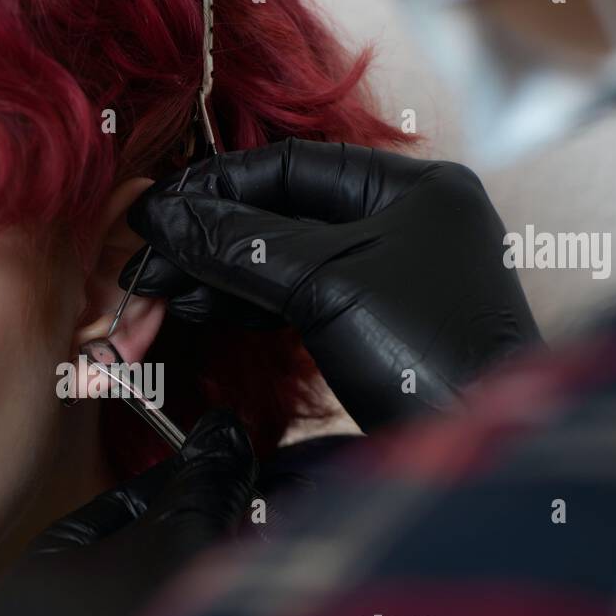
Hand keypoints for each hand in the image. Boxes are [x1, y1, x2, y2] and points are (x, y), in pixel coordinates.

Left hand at [0, 408, 256, 615]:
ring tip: (203, 606)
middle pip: (95, 588)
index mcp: (17, 587)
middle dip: (154, 564)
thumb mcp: (189, 529)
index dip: (154, 502)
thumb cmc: (164, 615)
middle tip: (209, 545)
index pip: (94, 525)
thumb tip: (223, 425)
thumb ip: (202, 475)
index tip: (197, 492)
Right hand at [122, 138, 544, 432]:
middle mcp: (401, 222)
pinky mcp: (369, 327)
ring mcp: (386, 276)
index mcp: (411, 188)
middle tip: (144, 265)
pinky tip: (196, 308)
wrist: (472, 450)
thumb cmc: (426, 354)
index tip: (153, 211)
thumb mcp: (325, 284)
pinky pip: (293, 300)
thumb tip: (164, 215)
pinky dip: (243, 304)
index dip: (214, 186)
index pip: (290, 165)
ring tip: (156, 292)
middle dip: (208, 239)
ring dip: (216, 275)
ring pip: (280, 260)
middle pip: (279, 212)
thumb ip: (241, 244)